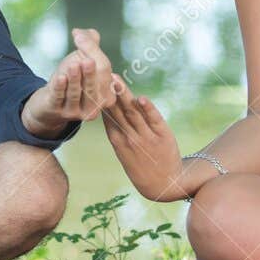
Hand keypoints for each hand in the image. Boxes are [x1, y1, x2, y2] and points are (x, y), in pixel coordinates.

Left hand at [22, 27, 113, 137]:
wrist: (49, 102)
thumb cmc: (70, 80)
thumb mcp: (81, 61)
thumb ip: (89, 44)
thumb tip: (82, 32)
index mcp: (106, 92)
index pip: (104, 70)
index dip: (93, 52)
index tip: (79, 37)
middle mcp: (94, 105)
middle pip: (94, 85)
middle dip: (90, 73)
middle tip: (86, 60)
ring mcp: (76, 111)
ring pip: (77, 93)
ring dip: (75, 79)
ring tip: (73, 65)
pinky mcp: (58, 111)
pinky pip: (60, 98)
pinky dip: (61, 88)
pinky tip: (60, 77)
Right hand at [103, 73, 186, 201]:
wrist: (165, 185)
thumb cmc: (142, 167)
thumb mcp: (124, 152)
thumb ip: (117, 131)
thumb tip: (109, 110)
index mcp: (117, 141)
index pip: (107, 116)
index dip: (101, 99)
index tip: (94, 82)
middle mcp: (129, 138)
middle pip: (117, 111)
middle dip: (109, 92)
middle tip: (101, 74)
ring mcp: (146, 137)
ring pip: (132, 112)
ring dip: (124, 95)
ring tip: (115, 80)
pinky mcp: (163, 136)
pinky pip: (154, 119)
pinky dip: (147, 108)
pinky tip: (140, 98)